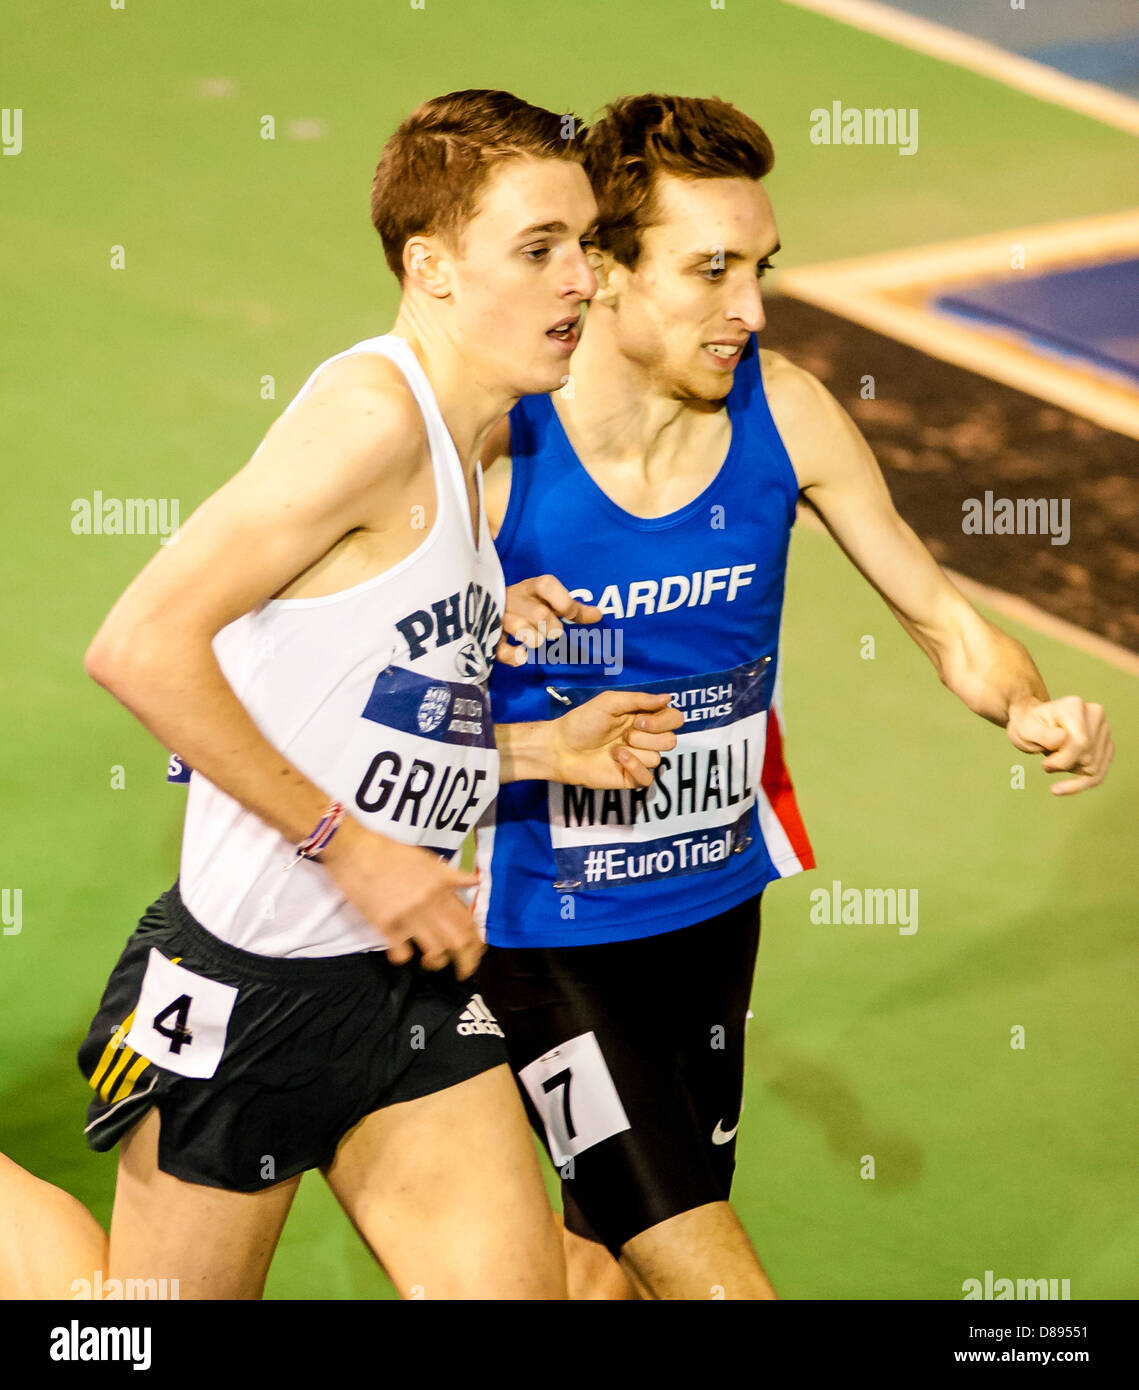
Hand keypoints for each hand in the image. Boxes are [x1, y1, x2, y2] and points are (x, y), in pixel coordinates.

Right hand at [320, 818, 482, 975]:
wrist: (355, 850)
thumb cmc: (390, 852)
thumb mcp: (427, 859)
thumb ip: (451, 875)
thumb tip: (475, 881)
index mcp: (441, 887)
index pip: (468, 921)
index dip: (476, 943)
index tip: (475, 954)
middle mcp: (429, 903)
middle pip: (458, 941)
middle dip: (465, 962)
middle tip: (462, 971)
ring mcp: (407, 915)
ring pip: (435, 951)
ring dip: (436, 962)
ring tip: (430, 962)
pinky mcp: (384, 924)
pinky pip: (402, 952)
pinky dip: (403, 957)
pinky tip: (401, 953)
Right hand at [496, 573, 601, 665]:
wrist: (487, 605)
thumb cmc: (527, 604)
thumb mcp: (548, 601)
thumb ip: (573, 609)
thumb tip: (598, 615)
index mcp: (531, 587)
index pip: (547, 585)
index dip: (564, 602)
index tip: (570, 614)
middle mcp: (515, 598)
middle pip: (540, 614)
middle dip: (552, 628)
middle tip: (552, 632)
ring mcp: (500, 616)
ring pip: (521, 630)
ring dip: (534, 640)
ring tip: (535, 640)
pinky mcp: (489, 634)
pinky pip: (501, 648)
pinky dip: (514, 655)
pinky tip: (521, 656)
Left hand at [549, 690, 682, 787]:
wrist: (561, 747)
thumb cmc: (582, 722)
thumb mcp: (609, 702)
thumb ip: (639, 699)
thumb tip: (668, 697)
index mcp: (643, 718)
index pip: (674, 719)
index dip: (663, 720)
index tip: (639, 720)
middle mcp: (644, 739)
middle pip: (671, 740)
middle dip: (648, 736)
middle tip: (625, 734)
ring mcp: (638, 759)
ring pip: (658, 758)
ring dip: (636, 750)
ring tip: (614, 748)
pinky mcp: (630, 778)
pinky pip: (648, 778)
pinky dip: (635, 768)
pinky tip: (618, 759)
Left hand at [1006, 696, 1113, 794]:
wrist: (1033, 724)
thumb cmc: (1027, 726)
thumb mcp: (1024, 730)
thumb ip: (1041, 734)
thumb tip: (1061, 738)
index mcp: (1074, 706)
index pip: (1080, 743)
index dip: (1062, 760)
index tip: (1045, 764)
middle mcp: (1095, 714)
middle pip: (1087, 756)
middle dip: (1065, 766)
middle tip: (1047, 761)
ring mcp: (1103, 730)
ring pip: (1094, 767)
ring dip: (1071, 771)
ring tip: (1056, 759)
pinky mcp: (1106, 745)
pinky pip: (1099, 773)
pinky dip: (1080, 784)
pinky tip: (1060, 789)